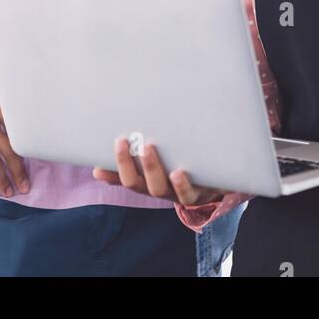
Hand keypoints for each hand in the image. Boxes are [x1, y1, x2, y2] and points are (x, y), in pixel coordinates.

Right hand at [92, 137, 230, 207]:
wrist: (217, 176)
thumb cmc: (181, 158)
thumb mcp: (162, 153)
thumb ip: (141, 147)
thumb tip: (118, 125)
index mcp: (146, 180)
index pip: (123, 176)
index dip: (112, 169)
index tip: (101, 157)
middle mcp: (158, 188)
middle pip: (136, 183)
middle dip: (127, 163)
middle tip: (123, 140)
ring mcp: (176, 191)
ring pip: (159, 188)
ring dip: (151, 168)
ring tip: (148, 148)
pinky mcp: (198, 192)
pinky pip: (188, 193)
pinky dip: (181, 183)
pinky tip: (178, 172)